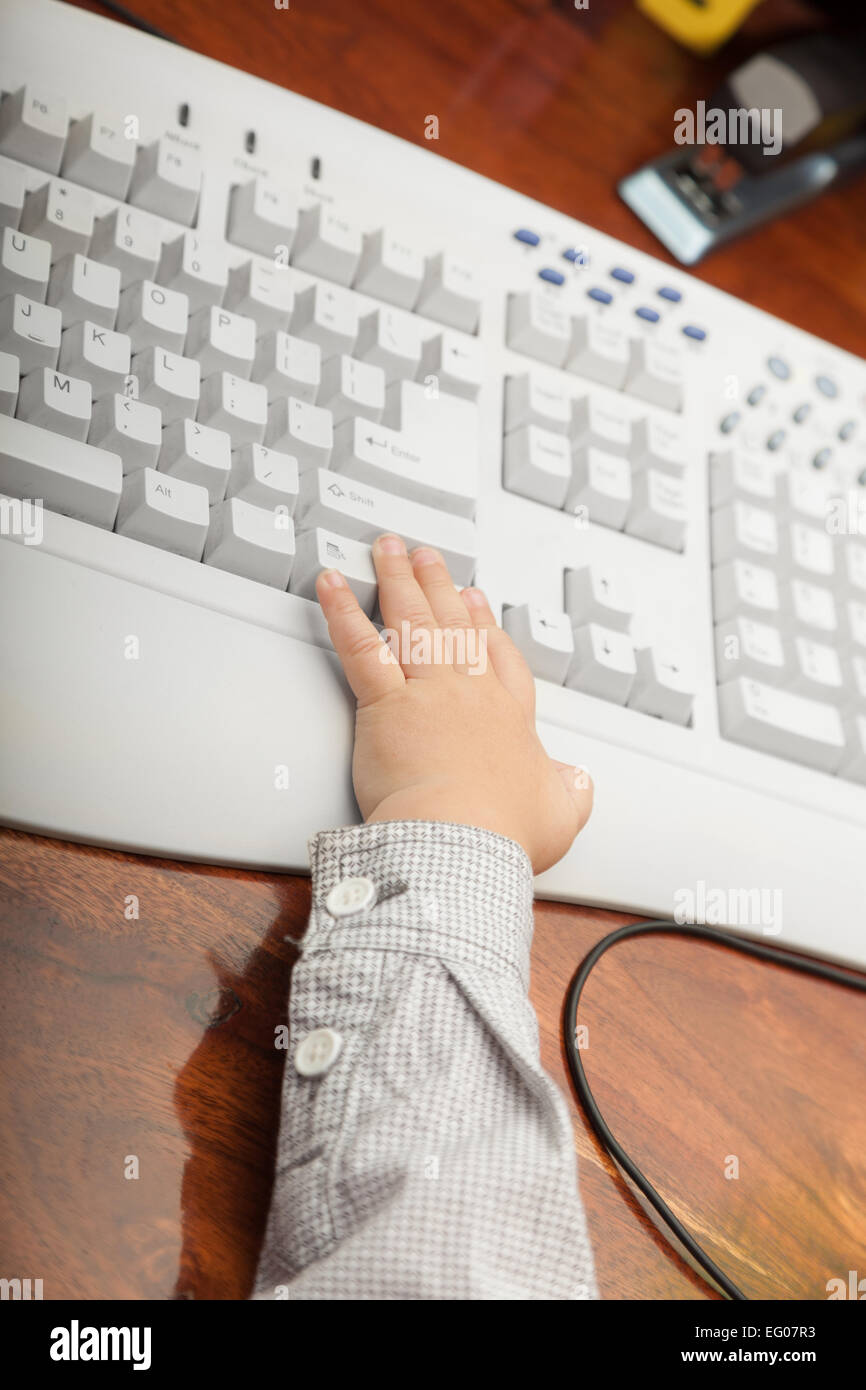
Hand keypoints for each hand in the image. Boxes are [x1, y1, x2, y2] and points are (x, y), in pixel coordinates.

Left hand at [315, 534, 592, 873]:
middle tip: (428, 558)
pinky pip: (360, 647)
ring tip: (387, 550)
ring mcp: (428, 693)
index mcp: (508, 719)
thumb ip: (572, 795)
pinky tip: (331, 585)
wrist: (464, 839)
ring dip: (397, 580)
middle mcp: (470, 695)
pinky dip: (341, 612)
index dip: (486, 625)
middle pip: (455, 626)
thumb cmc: (505, 831)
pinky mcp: (386, 704)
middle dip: (439, 587)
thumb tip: (581, 782)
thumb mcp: (560, 816)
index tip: (477, 603)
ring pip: (412, 622)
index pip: (498, 658)